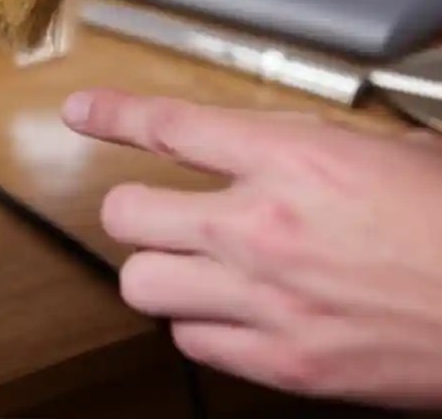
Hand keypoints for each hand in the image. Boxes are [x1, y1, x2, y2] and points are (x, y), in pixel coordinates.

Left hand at [61, 89, 441, 408]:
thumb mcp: (393, 152)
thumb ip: (313, 144)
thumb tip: (271, 146)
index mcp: (294, 159)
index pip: (169, 126)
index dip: (112, 115)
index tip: (82, 112)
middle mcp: (262, 227)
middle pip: (126, 213)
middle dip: (133, 209)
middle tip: (155, 212)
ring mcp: (265, 299)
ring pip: (140, 282)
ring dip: (156, 270)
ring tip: (186, 266)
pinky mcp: (281, 362)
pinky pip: (189, 341)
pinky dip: (198, 325)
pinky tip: (226, 312)